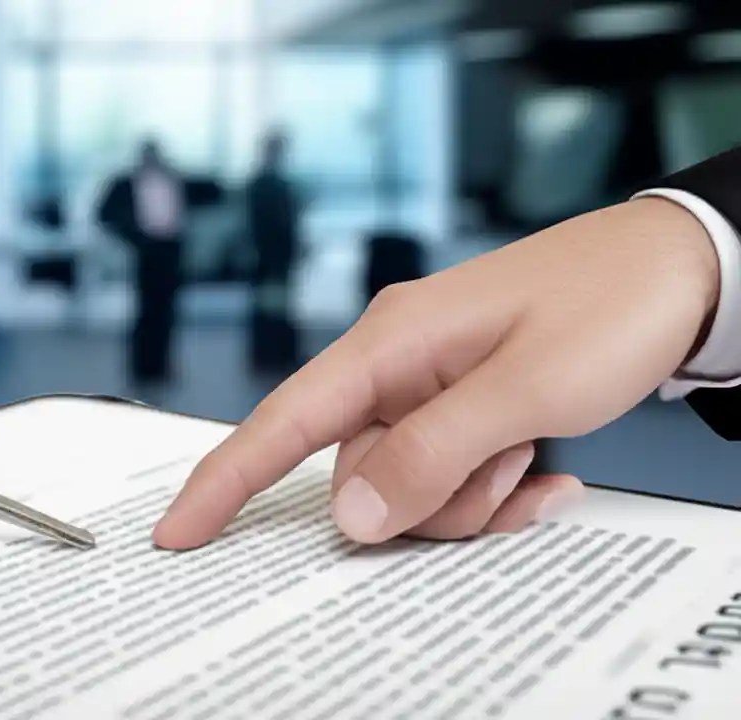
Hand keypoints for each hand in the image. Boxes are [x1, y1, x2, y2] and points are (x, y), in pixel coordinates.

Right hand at [153, 197, 719, 547]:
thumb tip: (351, 512)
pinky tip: (545, 474)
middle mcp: (397, 364)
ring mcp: (430, 386)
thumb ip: (432, 453)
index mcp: (389, 344)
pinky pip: (450, 472)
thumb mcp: (525, 390)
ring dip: (470, 498)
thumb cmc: (611, 302)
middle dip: (423, 504)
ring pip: (408, 484)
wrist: (683, 267)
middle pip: (360, 473)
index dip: (225, 481)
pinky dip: (493, 490)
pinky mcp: (463, 403)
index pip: (283, 421)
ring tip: (533, 458)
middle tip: (502, 477)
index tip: (180, 531)